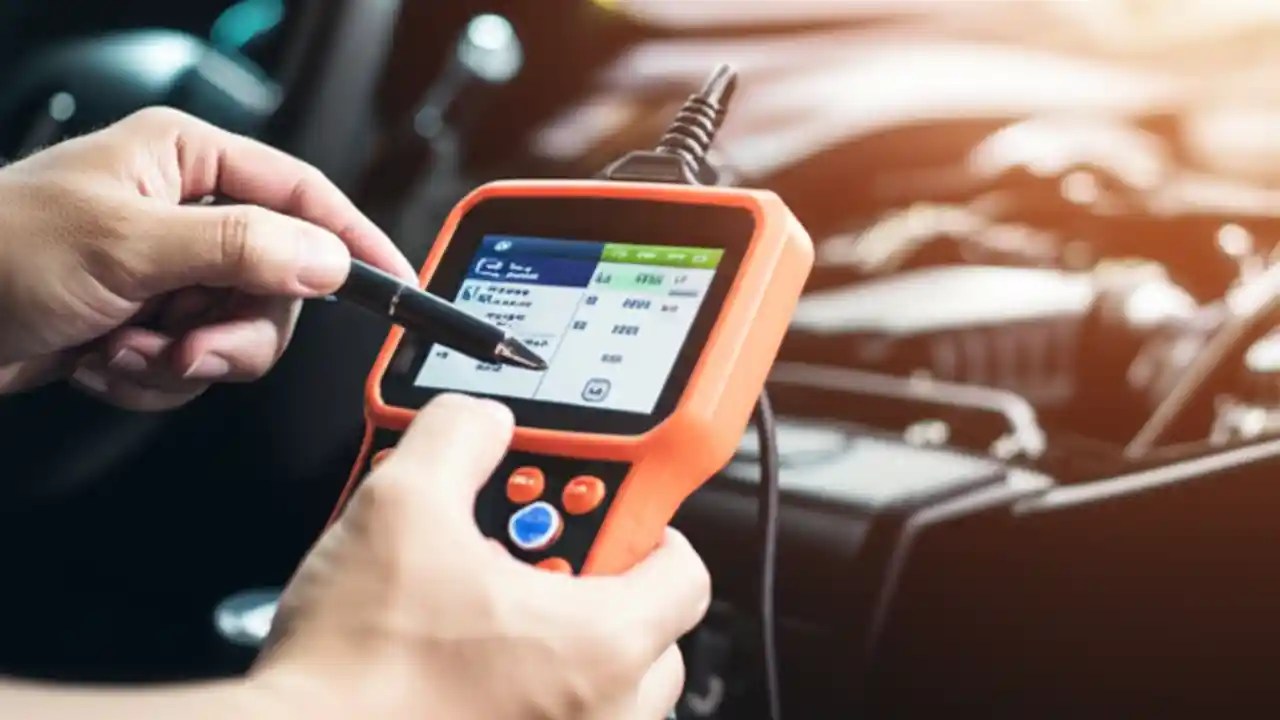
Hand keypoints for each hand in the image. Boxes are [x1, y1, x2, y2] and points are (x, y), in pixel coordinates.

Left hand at [0, 107, 414, 408]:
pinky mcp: (150, 321)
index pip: (302, 195)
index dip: (352, 241)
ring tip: (127, 350)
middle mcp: (187, 213)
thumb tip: (326, 260)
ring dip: (183, 361)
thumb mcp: (129, 244)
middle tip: (187, 343)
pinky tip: (103, 361)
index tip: (395, 285)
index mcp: (188, 162)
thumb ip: (240, 248)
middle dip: (230, 330)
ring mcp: (169, 271)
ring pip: (239, 333)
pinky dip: (152, 378)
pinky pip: (196, 365)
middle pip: (278, 283)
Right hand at [253, 394, 710, 718]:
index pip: (684, 575)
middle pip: (650, 636)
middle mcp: (604, 715)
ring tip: (489, 612)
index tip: (614, 513)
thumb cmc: (354, 666)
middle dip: (602, 588)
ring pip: (604, 692)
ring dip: (564, 646)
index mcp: (603, 643)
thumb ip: (457, 439)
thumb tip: (478, 424)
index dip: (651, 527)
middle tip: (536, 559)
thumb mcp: (401, 506)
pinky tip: (462, 668)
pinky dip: (529, 695)